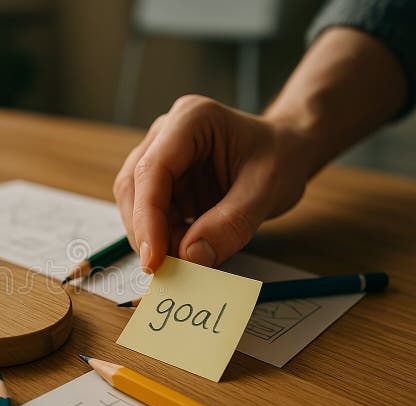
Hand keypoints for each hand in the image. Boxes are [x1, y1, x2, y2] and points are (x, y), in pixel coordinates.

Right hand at [113, 95, 312, 272]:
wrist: (288, 150)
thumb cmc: (281, 157)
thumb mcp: (268, 190)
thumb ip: (231, 224)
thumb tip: (190, 257)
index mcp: (191, 120)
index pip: (152, 170)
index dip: (147, 217)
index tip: (154, 260)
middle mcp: (165, 134)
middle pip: (133, 187)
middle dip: (146, 232)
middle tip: (168, 269)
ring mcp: (159, 157)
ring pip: (136, 204)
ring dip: (154, 237)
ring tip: (188, 256)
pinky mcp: (162, 181)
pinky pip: (150, 215)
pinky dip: (164, 238)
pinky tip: (190, 246)